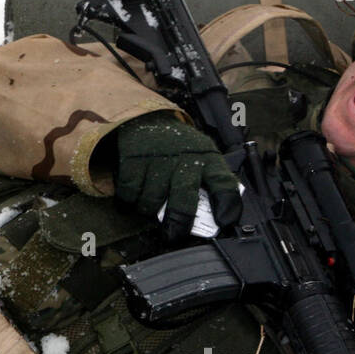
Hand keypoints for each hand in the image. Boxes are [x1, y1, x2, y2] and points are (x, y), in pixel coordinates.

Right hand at [114, 115, 242, 239]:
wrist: (148, 117)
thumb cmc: (180, 146)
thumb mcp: (202, 155)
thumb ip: (210, 181)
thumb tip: (217, 217)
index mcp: (207, 159)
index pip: (223, 183)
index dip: (226, 205)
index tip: (224, 222)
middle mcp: (184, 159)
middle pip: (183, 200)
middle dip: (179, 222)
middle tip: (173, 235)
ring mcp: (158, 160)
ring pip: (151, 202)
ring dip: (148, 210)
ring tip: (149, 205)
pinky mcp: (134, 160)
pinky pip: (130, 194)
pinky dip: (128, 202)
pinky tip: (132, 198)